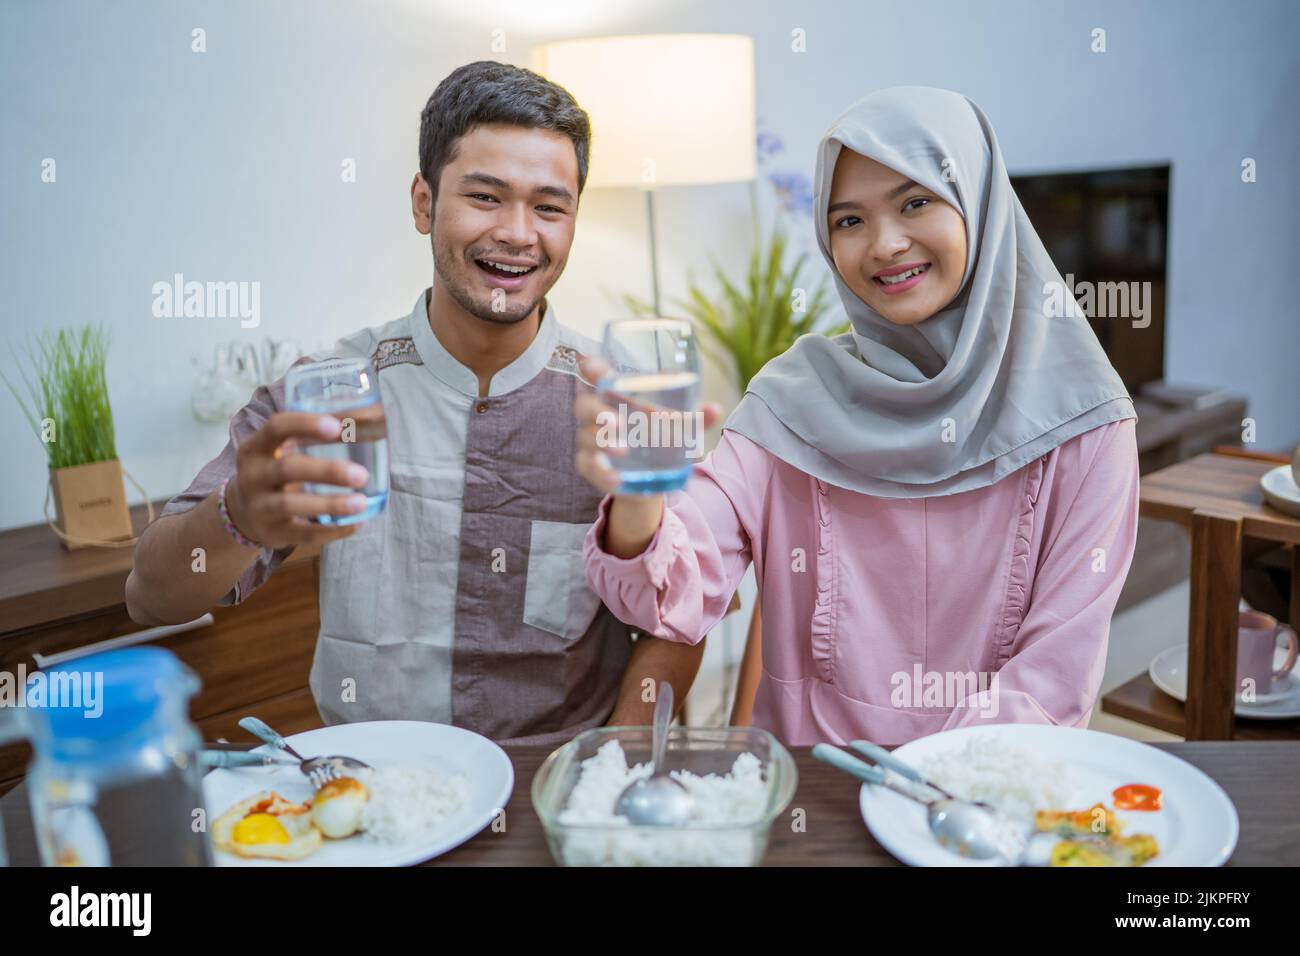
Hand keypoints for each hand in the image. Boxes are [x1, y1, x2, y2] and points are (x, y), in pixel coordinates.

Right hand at [224, 412, 371, 548]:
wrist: (242, 511)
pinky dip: (333, 530)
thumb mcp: (280, 449)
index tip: (337, 426)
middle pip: (288, 468)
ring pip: (292, 504)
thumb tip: (370, 416)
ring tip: (361, 503)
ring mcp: (259, 506)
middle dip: (327, 471)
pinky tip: (357, 523)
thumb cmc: (275, 469)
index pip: (277, 427)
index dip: (306, 424)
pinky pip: (304, 534)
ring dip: (330, 504)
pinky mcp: (272, 533)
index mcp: (257, 447)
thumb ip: (312, 435)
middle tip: (361, 475)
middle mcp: (253, 475)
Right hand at [573, 356, 722, 493]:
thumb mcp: (679, 427)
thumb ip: (696, 418)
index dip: (592, 368)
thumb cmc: (661, 439)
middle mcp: (601, 417)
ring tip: (623, 450)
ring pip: (586, 437)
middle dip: (596, 411)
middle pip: (584, 406)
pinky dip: (601, 472)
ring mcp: (593, 442)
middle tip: (617, 422)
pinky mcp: (592, 467)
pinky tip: (615, 478)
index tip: (593, 366)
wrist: (654, 477)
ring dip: (602, 442)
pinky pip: (589, 467)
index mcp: (619, 398)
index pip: (599, 377)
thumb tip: (715, 410)